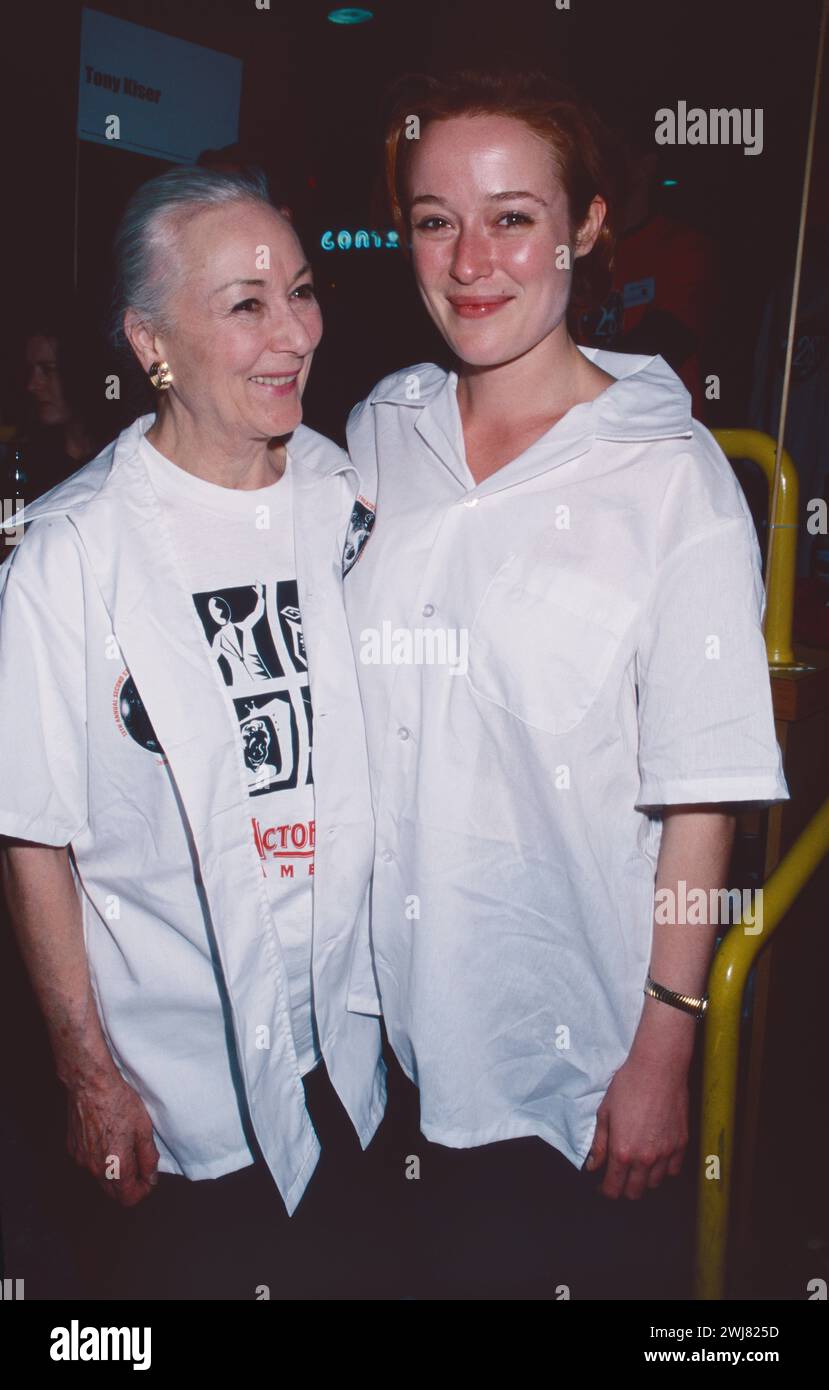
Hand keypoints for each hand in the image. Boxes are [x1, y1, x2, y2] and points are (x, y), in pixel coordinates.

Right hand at [66, 1073, 159, 1206]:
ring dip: (114, 1172)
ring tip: (124, 1147)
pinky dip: (100, 1159)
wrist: (91, 1084)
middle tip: (140, 1164)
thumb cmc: (119, 1102)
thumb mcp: (144, 1129)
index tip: (149, 1177)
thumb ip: (149, 1158)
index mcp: (117, 1166)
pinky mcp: (73, 1149)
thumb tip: (151, 1177)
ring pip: (101, 1178)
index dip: (143, 1190)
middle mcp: (96, 1169)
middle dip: (129, 1184)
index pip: (130, 1198)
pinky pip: (89, 1163)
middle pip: (114, 1193)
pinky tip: (107, 1138)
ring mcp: (81, 1160)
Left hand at [583, 1050, 689, 1199]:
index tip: (602, 1186)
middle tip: (618, 1177)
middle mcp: (646, 1158)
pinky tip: (656, 1159)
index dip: (605, 1191)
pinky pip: (673, 1170)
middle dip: (623, 1189)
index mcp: (623, 1151)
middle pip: (635, 1192)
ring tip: (637, 1166)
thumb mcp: (605, 1113)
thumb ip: (599, 1144)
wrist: (658, 1069)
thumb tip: (593, 1165)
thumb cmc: (628, 1086)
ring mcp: (666, 1153)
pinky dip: (664, 1170)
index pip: (613, 1188)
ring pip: (655, 1183)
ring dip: (644, 1180)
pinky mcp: (681, 1144)